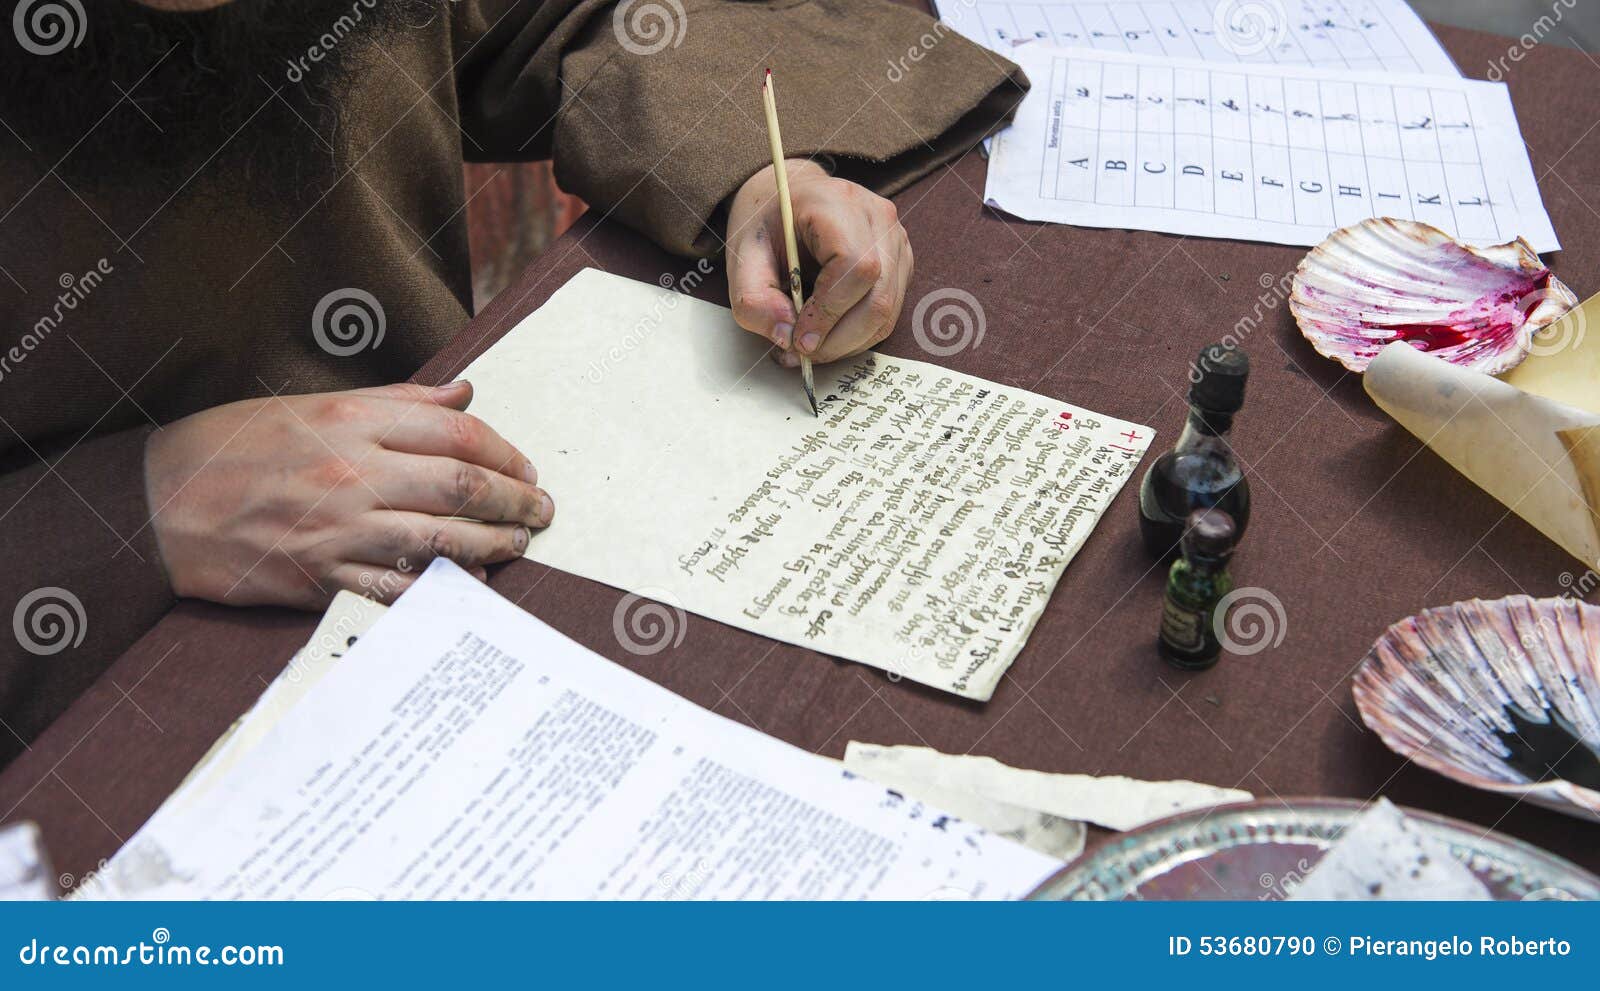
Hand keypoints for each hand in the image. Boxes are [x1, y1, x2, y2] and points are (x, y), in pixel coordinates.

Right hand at [144, 381, 553, 608]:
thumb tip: (463, 392)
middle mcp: (350, 473)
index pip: (456, 433)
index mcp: (349, 421)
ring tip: (516, 545)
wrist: (154, 506)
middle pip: (461, 486)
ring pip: (441, 541)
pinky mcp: (320, 579)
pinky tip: (468, 583)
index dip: (506, 451)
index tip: (526, 467)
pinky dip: (441, 587)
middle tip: (540, 510)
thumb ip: (396, 401)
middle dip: (515, 501)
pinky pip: (398, 589)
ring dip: (493, 546)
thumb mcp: (308, 404)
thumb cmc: (231, 447)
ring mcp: (337, 531)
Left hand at [726, 160, 911, 365]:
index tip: (799, 338)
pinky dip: (857, 335)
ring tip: (810, 348)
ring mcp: (896, 242)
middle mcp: (878, 219)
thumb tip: (786, 337)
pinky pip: (888, 312)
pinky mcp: (900, 263)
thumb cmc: (768, 225)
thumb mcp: (743, 258)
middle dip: (838, 339)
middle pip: (878, 297)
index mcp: (838, 204)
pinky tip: (828, 336)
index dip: (830, 311)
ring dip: (847, 343)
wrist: (791, 201)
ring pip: (886, 312)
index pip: (855, 266)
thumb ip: (755, 300)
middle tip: (801, 353)